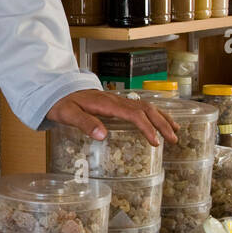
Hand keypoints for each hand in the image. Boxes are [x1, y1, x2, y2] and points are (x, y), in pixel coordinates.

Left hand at [46, 89, 177, 145]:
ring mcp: (117, 100)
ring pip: (146, 105)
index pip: (134, 114)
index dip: (146, 128)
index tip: (155, 142)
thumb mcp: (68, 115)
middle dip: (162, 123)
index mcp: (106, 103)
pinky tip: (159, 121)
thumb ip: (84, 123)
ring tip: (176, 130)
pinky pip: (139, 106)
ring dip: (162, 117)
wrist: (55, 90)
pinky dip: (153, 114)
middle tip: (174, 139)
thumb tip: (103, 135)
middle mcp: (115, 100)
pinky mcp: (116, 102)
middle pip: (146, 109)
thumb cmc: (61, 103)